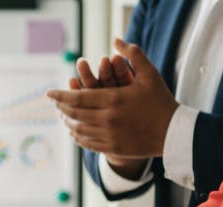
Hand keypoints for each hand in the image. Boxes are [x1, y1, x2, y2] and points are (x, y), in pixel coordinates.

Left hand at [48, 38, 178, 165]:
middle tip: (56, 103)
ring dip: (68, 123)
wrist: (173, 133)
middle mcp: (108, 119)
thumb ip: (133, 55)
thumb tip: (116, 41)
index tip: (49, 93)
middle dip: (62, 108)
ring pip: (79, 130)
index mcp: (114, 100)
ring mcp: (109, 136)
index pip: (79, 98)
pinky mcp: (112, 148)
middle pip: (75, 114)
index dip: (61, 96)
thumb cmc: (161, 101)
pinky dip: (78, 137)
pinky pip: (88, 143)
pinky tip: (74, 131)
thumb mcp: (150, 74)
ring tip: (63, 116)